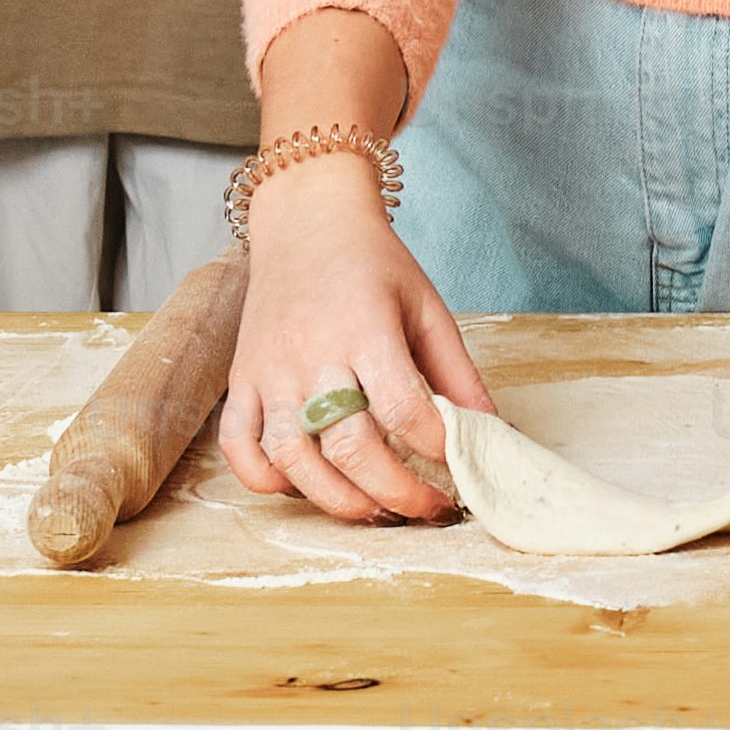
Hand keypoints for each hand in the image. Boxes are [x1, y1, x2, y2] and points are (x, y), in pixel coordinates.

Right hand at [217, 159, 490, 522]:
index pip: (404, 409)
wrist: (306, 219)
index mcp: (365, 329)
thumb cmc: (372, 264)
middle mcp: (311, 353)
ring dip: (337, 501)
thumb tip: (491, 433)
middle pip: (349, 448)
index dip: (437, 449)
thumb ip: (458, 374)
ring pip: (293, 459)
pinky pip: (238, 447)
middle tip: (426, 508)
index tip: (459, 467)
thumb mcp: (427, 307)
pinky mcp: (240, 379)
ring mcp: (269, 370)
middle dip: (395, 493)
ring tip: (375, 511)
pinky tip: (301, 486)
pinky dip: (265, 479)